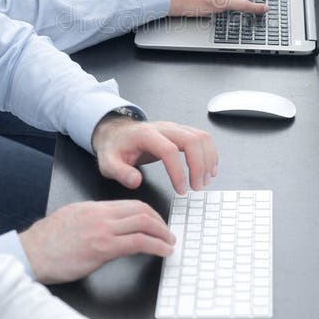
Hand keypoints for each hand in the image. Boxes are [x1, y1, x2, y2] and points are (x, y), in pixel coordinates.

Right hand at [18, 200, 174, 283]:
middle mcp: (101, 215)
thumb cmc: (45, 243)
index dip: (150, 213)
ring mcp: (102, 230)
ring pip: (144, 224)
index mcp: (94, 208)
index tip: (157, 223)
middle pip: (141, 211)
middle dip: (160, 222)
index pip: (131, 204)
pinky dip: (155, 246)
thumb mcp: (71, 221)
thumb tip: (108, 227)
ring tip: (169, 244)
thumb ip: (91, 220)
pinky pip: (137, 243)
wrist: (30, 254)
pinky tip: (162, 252)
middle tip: (168, 234)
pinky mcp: (102, 248)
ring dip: (162, 234)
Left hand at [91, 116, 217, 193]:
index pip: (169, 150)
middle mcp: (164, 128)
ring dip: (208, 160)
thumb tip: (136, 181)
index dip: (178, 172)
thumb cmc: (115, 149)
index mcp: (146, 135)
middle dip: (199, 166)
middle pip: (192, 140)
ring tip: (204, 181)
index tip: (181, 190)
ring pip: (201, 137)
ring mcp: (174, 128)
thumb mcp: (108, 163)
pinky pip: (202, 138)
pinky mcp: (181, 132)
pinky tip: (208, 170)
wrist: (117, 133)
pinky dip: (210, 154)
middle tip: (197, 187)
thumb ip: (120, 173)